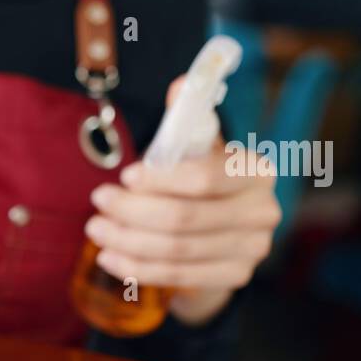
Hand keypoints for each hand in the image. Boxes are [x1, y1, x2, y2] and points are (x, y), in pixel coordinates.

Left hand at [83, 78, 281, 325]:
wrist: (218, 234)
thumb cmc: (198, 182)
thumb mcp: (193, 148)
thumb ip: (186, 117)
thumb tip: (182, 84)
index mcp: (255, 170)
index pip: (206, 177)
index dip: (162, 179)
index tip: (125, 176)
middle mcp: (263, 210)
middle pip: (185, 218)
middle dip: (133, 211)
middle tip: (98, 203)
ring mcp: (253, 248)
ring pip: (177, 250)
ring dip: (128, 241)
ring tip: (96, 230)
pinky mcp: (235, 277)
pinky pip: (178, 276)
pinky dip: (139, 268)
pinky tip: (111, 259)